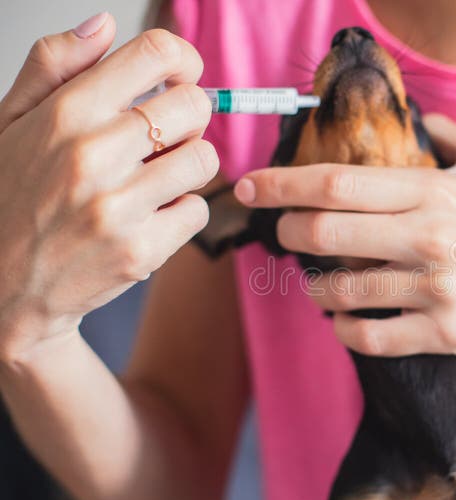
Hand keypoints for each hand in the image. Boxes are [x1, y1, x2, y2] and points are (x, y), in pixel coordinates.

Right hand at [0, 16, 217, 360]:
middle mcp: (92, 155)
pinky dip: (182, 212)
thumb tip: (105, 24)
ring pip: (205, 159)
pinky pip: (198, 210)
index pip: (156, 54)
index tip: (183, 75)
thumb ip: (54, 66)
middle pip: (195, 105)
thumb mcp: (11, 121)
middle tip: (167, 136)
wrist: (2, 287)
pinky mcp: (141, 251)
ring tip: (154, 178)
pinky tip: (149, 216)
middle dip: (190, 117)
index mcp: (65, 114)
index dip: (184, 59)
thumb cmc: (10, 196)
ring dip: (188, 166)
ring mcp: (118, 206)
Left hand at [236, 114, 455, 356]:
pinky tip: (344, 320)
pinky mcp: (443, 334)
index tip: (251, 186)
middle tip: (285, 233)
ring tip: (319, 281)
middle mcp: (428, 237)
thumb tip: (417, 119)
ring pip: (338, 290)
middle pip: (323, 232)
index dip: (281, 184)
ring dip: (315, 286)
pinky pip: (368, 337)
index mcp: (432, 192)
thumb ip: (450, 134)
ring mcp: (434, 289)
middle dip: (288, 233)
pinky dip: (343, 330)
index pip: (336, 182)